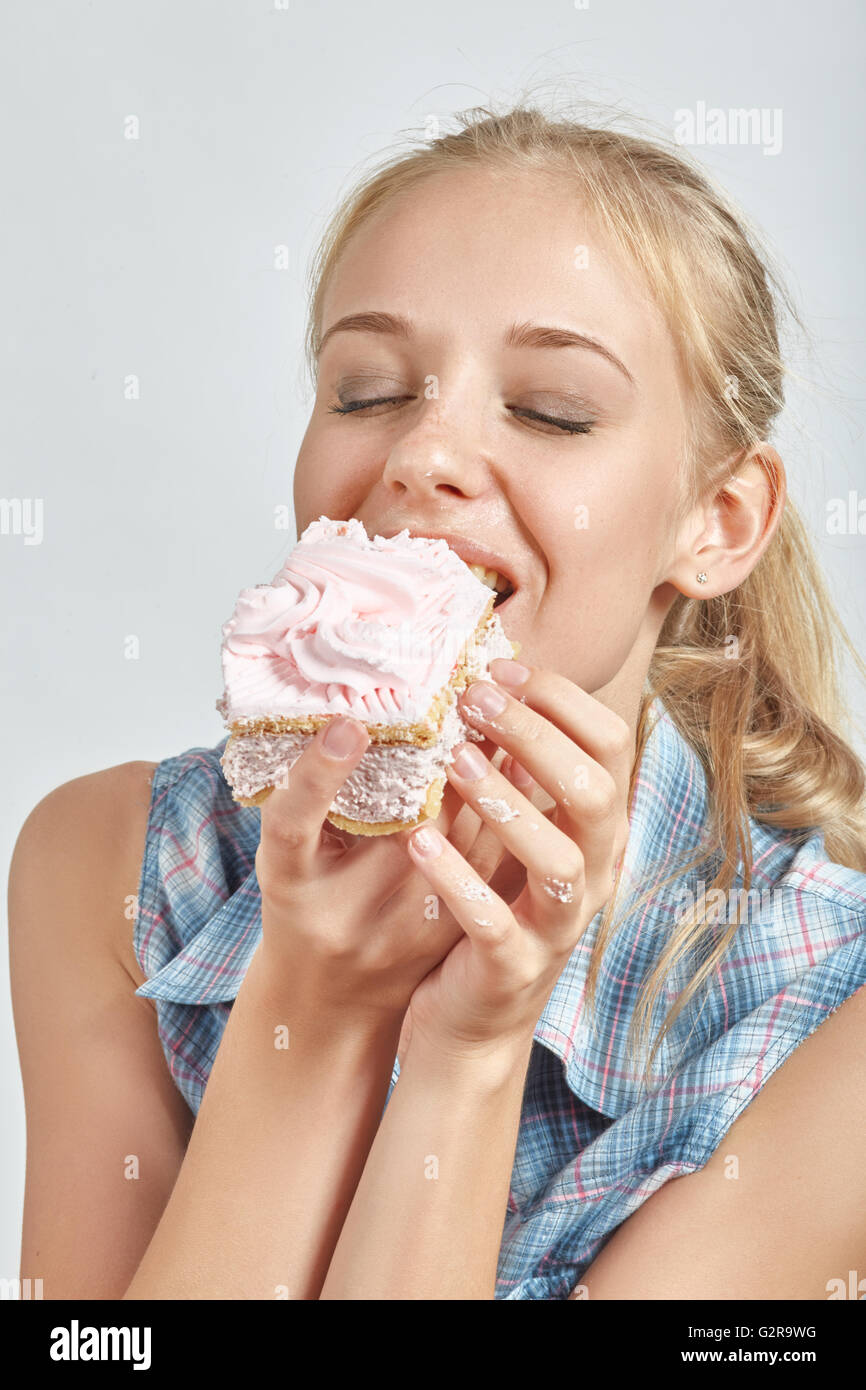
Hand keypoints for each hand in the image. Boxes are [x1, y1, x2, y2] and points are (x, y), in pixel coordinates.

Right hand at [253, 713, 529, 1027]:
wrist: (331, 1004)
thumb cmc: (302, 907)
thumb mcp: (282, 854)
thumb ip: (302, 792)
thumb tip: (337, 714)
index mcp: (291, 883)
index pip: (294, 824)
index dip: (320, 774)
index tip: (348, 724)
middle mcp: (349, 912)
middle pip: (398, 826)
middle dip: (432, 757)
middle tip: (458, 686)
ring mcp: (409, 927)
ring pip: (459, 841)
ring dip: (483, 775)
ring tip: (499, 709)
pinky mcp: (454, 929)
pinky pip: (493, 861)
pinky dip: (507, 810)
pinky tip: (521, 766)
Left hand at [401, 658, 632, 1057]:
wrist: (471, 1021)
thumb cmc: (490, 904)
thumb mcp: (513, 835)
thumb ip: (518, 772)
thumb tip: (493, 679)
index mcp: (596, 833)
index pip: (612, 747)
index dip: (562, 701)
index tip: (502, 669)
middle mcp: (593, 876)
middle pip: (594, 794)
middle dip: (536, 737)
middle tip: (474, 700)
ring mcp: (558, 927)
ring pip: (557, 860)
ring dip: (506, 803)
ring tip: (452, 760)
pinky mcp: (512, 969)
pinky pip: (495, 922)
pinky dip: (458, 880)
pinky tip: (419, 843)